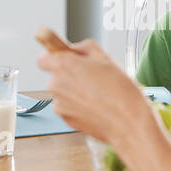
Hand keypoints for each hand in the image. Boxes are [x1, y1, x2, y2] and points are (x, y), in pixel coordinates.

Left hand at [36, 38, 156, 148]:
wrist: (127, 122)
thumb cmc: (120, 91)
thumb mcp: (105, 58)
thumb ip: (84, 48)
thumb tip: (75, 49)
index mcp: (64, 65)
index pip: (43, 58)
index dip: (54, 58)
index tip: (63, 59)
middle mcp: (57, 84)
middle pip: (55, 76)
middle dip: (69, 76)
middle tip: (91, 78)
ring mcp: (59, 104)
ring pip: (63, 93)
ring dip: (74, 93)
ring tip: (97, 95)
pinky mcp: (65, 120)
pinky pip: (67, 108)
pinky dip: (78, 107)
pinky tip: (95, 107)